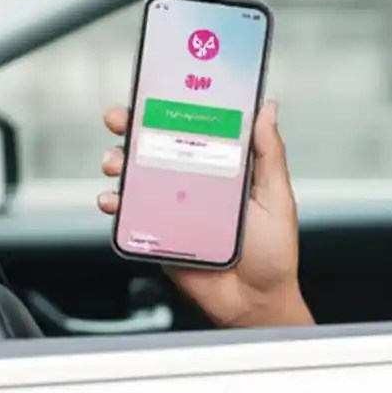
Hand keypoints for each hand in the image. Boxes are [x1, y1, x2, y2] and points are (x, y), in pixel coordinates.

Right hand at [98, 100, 313, 327]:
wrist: (255, 301)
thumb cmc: (273, 252)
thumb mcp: (276, 196)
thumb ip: (269, 154)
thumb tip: (267, 109)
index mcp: (225, 168)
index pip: (196, 130)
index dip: (174, 109)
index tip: (157, 90)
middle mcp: (196, 183)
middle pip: (159, 147)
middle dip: (134, 128)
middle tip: (120, 118)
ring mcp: (175, 207)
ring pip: (138, 176)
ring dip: (120, 162)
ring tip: (117, 161)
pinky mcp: (159, 233)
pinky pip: (131, 214)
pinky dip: (116, 203)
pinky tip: (114, 199)